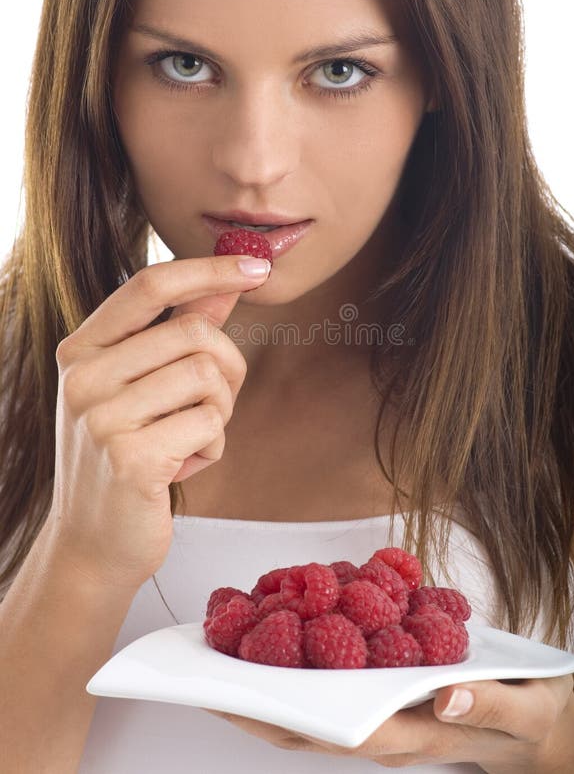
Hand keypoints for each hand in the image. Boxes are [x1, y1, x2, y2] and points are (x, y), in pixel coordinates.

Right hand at [48, 255, 269, 590]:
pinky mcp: (131, 459)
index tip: (258, 265)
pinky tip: (182, 466)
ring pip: (209, 377)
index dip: (210, 268)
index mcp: (80, 350)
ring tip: (188, 438)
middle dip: (227, 367)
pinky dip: (213, 445)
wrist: (94, 543)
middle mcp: (83, 378)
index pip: (150, 284)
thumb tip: (228, 281)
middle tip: (216, 402)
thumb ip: (180, 329)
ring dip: (219, 411)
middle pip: (194, 332)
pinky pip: (211, 424)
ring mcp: (102, 419)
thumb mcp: (140, 387)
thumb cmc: (125, 455)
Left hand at [205, 674, 573, 770]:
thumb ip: (489, 705)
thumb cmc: (526, 719)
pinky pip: (331, 676)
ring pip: (310, 701)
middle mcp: (383, 725)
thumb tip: (445, 694)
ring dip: (266, 677)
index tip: (236, 699)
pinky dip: (300, 652)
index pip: (337, 733)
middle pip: (306, 721)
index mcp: (411, 735)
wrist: (532, 723)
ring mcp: (378, 709)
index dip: (284, 716)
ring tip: (223, 644)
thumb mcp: (525, 712)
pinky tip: (278, 622)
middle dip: (252, 700)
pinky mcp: (380, 688)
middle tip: (204, 670)